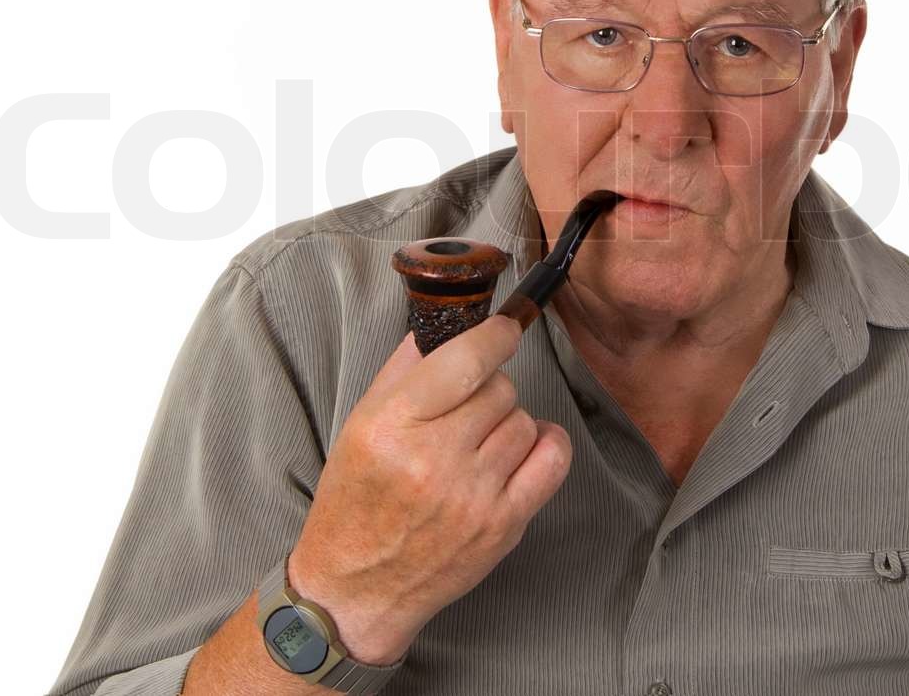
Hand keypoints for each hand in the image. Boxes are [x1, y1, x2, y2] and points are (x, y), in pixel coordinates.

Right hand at [286, 314, 572, 663]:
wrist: (358, 586)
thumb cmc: (356, 499)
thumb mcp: (361, 423)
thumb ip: (404, 369)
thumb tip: (446, 322)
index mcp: (392, 425)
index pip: (465, 360)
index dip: (496, 336)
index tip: (505, 329)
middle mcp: (433, 459)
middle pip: (500, 389)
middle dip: (487, 390)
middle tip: (464, 412)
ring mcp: (473, 496)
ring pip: (523, 422)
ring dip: (507, 423)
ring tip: (477, 443)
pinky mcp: (502, 526)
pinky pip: (552, 460)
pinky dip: (545, 445)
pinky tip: (521, 449)